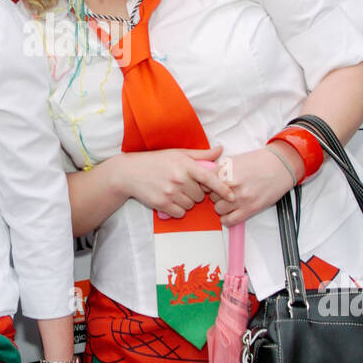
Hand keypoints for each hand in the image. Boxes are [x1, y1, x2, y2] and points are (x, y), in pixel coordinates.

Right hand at [113, 146, 233, 217]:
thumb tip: (221, 149)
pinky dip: (178, 209)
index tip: (232, 195)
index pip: (209, 178)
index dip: (223, 188)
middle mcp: (179, 179)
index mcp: (185, 165)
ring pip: (191, 205)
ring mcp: (170, 192)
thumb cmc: (156, 161)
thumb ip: (200, 155)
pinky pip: (180, 213)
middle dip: (196, 193)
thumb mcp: (178, 153)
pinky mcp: (162, 204)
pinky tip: (170, 199)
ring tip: (175, 191)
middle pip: (200, 195)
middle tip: (184, 185)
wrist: (129, 173)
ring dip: (187, 201)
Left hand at [211, 147, 300, 226]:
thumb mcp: (235, 160)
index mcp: (226, 171)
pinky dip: (227, 219)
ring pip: (219, 209)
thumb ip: (221, 170)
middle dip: (216, 196)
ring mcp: (241, 197)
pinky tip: (231, 214)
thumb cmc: (260, 161)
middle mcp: (232, 184)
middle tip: (225, 193)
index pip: (205, 184)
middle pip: (212, 197)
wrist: (280, 166)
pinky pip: (230, 220)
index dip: (208, 186)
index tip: (213, 187)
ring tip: (229, 203)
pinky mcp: (250, 208)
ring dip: (222, 207)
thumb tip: (210, 179)